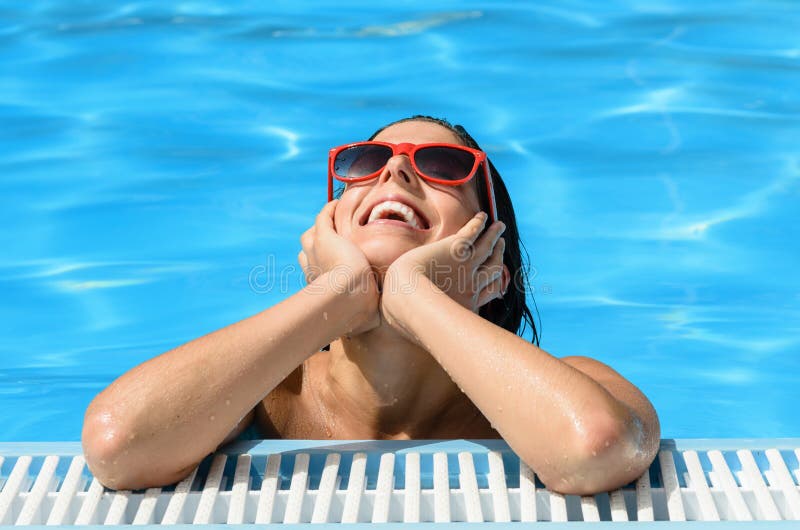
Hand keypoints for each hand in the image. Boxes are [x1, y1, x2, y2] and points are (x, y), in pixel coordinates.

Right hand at [298, 200, 379, 333]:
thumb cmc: (356, 312)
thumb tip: (374, 325)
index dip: (320, 265)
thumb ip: (366, 319)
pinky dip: (328, 211)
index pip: (312, 271)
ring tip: (333, 220)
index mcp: (317, 285)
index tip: (332, 262)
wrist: (349, 296)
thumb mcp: (361, 318)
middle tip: (331, 241)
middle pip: (306, 251)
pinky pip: (323, 217)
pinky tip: (337, 205)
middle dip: (316, 246)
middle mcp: (312, 267)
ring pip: (311, 234)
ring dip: (321, 227)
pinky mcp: (324, 236)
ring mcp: (315, 250)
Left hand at [381, 211, 507, 327]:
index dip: (497, 280)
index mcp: (467, 303)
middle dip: (498, 255)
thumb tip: (410, 331)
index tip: (500, 275)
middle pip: (493, 267)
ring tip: (499, 226)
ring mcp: (466, 265)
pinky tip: (482, 216)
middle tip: (501, 244)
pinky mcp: (455, 248)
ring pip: (487, 246)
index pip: (490, 290)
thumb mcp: (424, 325)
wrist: (407, 298)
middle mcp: (471, 283)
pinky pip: (472, 232)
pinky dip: (478, 223)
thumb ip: (424, 324)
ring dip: (494, 235)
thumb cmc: (408, 315)